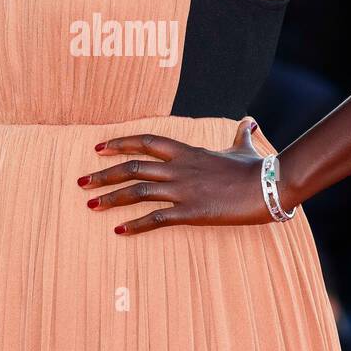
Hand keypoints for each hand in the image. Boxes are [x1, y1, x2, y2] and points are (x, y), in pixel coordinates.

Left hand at [76, 118, 284, 234]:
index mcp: (187, 151)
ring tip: (90, 205)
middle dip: (103, 174)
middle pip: (132, 166)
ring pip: (138, 191)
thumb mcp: (244, 147)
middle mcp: (179, 168)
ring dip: (111, 198)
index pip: (146, 141)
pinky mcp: (191, 211)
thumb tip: (250, 121)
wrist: (269, 185)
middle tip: (81, 183)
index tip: (98, 148)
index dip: (120, 143)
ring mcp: (183, 190)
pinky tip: (119, 230)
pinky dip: (135, 224)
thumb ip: (241, 134)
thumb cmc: (257, 168)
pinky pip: (156, 218)